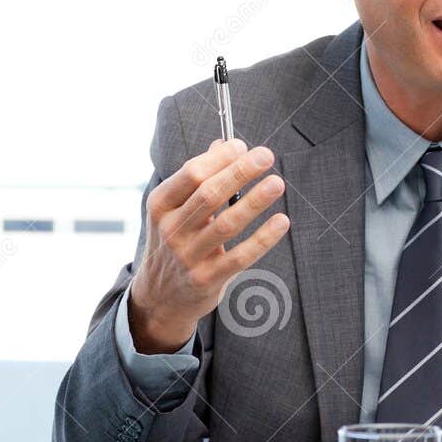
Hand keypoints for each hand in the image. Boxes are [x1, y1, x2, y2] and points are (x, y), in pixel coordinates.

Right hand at [128, 138, 290, 351]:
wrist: (160, 297)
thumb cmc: (174, 242)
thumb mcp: (173, 210)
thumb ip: (197, 178)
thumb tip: (224, 144)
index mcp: (161, 206)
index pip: (191, 174)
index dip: (220, 158)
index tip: (242, 146)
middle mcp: (171, 230)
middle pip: (210, 194)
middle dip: (240, 172)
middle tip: (266, 156)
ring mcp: (188, 256)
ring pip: (227, 223)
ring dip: (255, 201)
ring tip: (277, 183)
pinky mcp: (207, 279)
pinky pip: (241, 256)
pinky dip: (263, 238)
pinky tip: (281, 221)